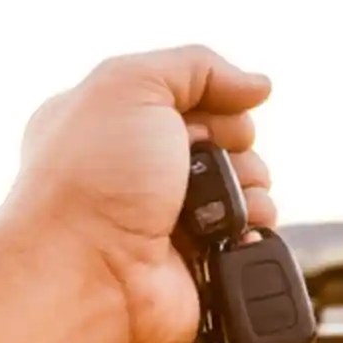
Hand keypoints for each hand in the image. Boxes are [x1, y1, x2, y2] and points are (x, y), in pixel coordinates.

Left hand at [2, 45, 275, 342]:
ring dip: (252, 190)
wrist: (85, 276)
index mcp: (116, 120)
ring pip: (247, 188)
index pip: (194, 94)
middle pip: (229, 140)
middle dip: (237, 148)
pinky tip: (233, 233)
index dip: (215, 102)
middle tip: (204, 167)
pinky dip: (254, 232)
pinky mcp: (198, 259)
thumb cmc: (90, 182)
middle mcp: (143, 168)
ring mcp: (171, 216)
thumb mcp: (132, 86)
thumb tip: (256, 85)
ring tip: (223, 206)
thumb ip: (197, 66)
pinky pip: (251, 236)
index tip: (196, 124)